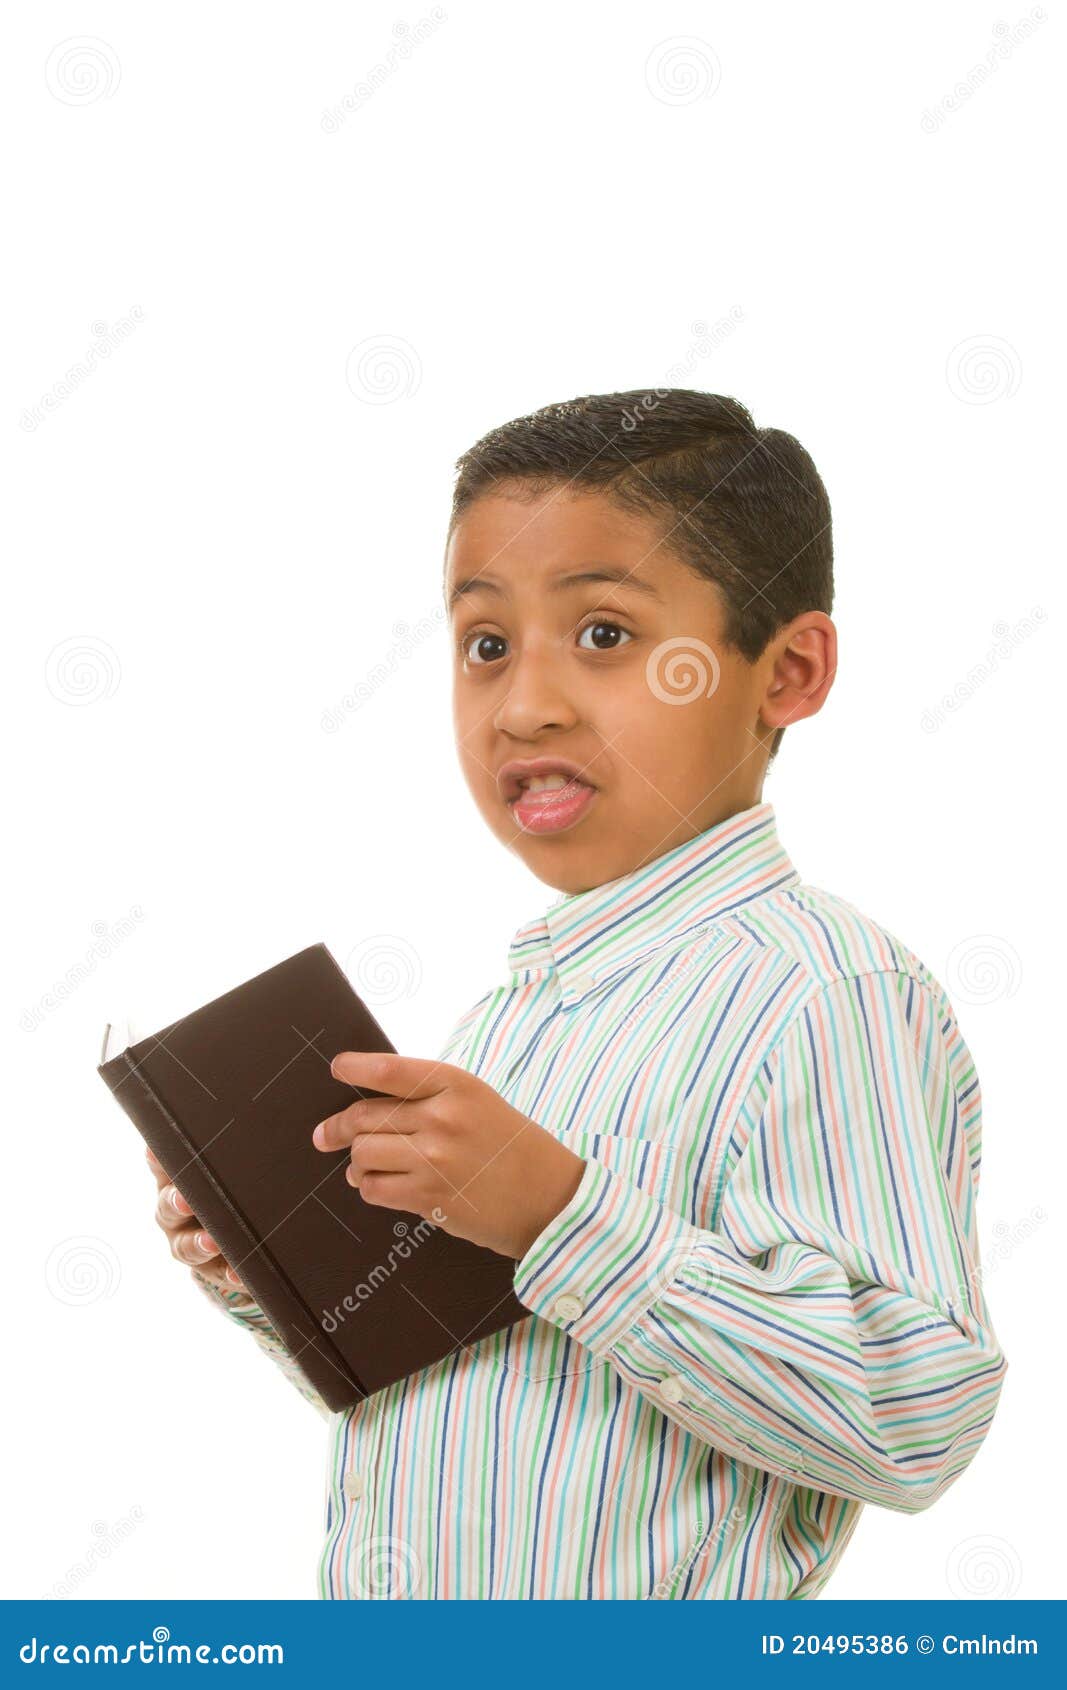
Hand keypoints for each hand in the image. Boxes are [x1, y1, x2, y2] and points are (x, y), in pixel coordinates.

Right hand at [146, 1145, 246, 1291]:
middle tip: (186, 1199)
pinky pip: (220, 1274)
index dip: (157, 1159)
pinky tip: (240, 1272)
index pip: (162, 1165)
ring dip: (197, 1243)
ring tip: (212, 1242)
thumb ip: (221, 1146)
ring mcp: (190, 1245)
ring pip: (184, 1246)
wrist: (241, 1236)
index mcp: (176, 1180)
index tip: (157, 1149)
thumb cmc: (231, 1187)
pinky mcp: (213, 1271)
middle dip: (175, 1202)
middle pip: (167, 1207)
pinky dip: (230, 1273)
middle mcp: (175, 1214)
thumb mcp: (223, 1167)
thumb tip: (237, 1108)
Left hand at [312, 1052, 586, 1259]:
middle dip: (337, 1127)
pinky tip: (376, 1185)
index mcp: (457, 1085)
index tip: (337, 1069)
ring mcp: (434, 1159)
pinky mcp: (429, 1197)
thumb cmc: (513, 1147)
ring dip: (356, 1162)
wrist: (550, 1198)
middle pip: (366, 1116)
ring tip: (362, 1166)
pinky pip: (374, 1188)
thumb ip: (431, 1098)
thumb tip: (373, 1105)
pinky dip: (368, 1187)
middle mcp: (443, 1118)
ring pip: (363, 1153)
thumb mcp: (479, 1102)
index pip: (389, 1070)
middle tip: (325, 1134)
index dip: (355, 1068)